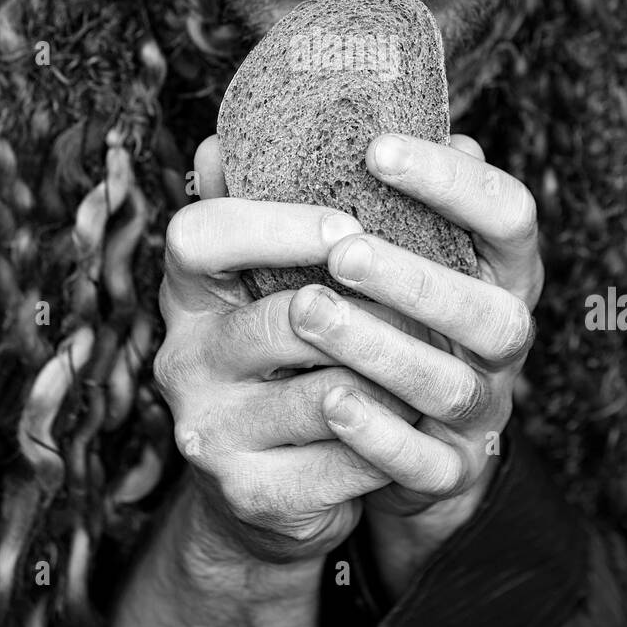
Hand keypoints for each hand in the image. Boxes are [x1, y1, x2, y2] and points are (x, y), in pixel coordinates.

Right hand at [154, 144, 415, 564]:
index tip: (350, 224)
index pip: (197, 234)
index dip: (277, 224)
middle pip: (284, 317)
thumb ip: (296, 206)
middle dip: (375, 308)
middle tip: (428, 299)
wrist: (269, 495)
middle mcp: (183, 356)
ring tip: (443, 358)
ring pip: (329, 394)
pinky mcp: (252, 494)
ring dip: (398, 374)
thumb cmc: (291, 360)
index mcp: (188, 290)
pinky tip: (420, 422)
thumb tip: (340, 131)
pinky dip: (395, 439)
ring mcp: (210, 431)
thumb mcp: (280, 279)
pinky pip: (346, 463)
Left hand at [287, 133, 541, 553]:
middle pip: (490, 309)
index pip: (508, 213)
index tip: (377, 148)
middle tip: (341, 249)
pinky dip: (380, 435)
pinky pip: (425, 461)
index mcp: (497, 268)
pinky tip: (331, 400)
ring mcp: (482, 408)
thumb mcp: (370, 249)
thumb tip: (232, 140)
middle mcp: (501, 335)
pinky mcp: (450, 470)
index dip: (455, 181)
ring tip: (308, 313)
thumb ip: (325, 193)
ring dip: (382, 348)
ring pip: (452, 385)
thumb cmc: (377, 309)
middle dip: (415, 277)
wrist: (393, 434)